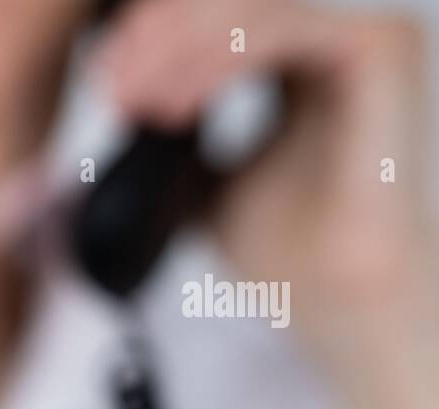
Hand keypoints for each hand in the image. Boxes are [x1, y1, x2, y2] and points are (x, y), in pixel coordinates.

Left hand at [99, 0, 437, 397]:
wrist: (336, 300)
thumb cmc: (286, 251)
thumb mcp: (199, 180)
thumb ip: (171, 133)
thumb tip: (113, 106)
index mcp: (290, 55)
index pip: (208, 16)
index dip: (150, 38)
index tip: (106, 83)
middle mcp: (328, 35)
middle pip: (224, 3)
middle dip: (154, 34)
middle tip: (110, 83)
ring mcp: (357, 36)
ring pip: (245, 3)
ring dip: (173, 45)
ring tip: (134, 100)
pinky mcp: (379, 49)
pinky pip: (284, 22)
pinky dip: (219, 53)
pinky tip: (178, 104)